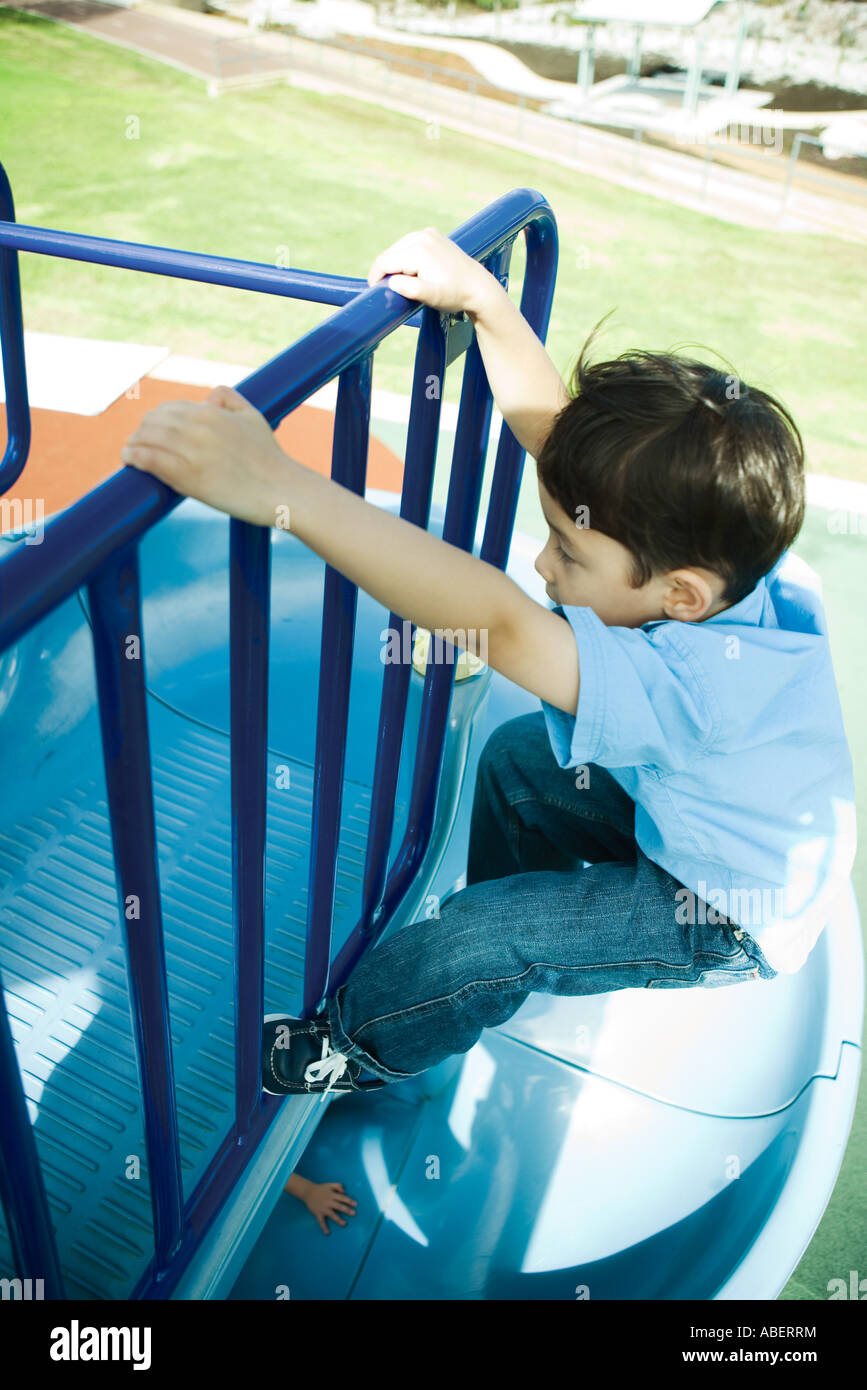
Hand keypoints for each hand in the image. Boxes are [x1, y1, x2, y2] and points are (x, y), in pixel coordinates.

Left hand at [121, 385, 292, 528]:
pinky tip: (129, 460)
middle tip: (138, 444)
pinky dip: (135, 457)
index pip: (170, 408)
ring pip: (148, 438)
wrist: (282, 490)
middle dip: (142, 431)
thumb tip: (208, 397)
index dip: (156, 420)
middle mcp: (198, 427)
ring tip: (129, 453)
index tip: (152, 432)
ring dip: (133, 444)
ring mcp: (192, 451)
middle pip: (154, 421)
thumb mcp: (253, 417)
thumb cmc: (270, 458)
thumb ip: (230, 399)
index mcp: (211, 412)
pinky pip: (150, 460)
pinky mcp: (188, 476)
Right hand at [303, 1181, 357, 1235]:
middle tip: (353, 1214)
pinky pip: (321, 1221)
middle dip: (346, 1210)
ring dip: (338, 1220)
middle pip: (339, 1206)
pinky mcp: (318, 1213)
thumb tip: (345, 1192)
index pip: (342, 1198)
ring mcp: (323, 1208)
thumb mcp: (330, 1184)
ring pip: (332, 1215)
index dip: (349, 1201)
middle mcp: (328, 1202)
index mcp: (332, 1195)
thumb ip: (338, 1186)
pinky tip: (327, 1233)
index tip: (355, 1205)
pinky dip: (324, 1227)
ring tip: (344, 1224)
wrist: (308, 1192)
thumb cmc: (321, 1189)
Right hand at [366, 226, 498, 319]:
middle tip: (391, 291)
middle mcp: (422, 236)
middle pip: (390, 254)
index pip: (384, 261)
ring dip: (395, 265)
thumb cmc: (454, 294)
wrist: (478, 287)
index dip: (375, 277)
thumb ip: (409, 289)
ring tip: (404, 283)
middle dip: (385, 271)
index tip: (376, 292)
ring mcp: (428, 233)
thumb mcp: (431, 296)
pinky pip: (409, 245)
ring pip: (398, 249)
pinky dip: (406, 258)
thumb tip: (391, 281)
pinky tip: (414, 272)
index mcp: (418, 249)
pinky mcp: (432, 235)